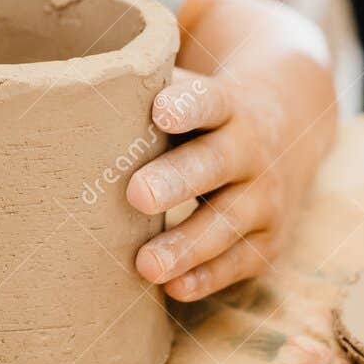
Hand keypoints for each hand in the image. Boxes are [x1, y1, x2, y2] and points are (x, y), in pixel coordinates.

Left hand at [126, 70, 291, 300]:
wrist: (291, 130)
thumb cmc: (207, 114)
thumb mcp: (193, 90)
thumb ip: (146, 85)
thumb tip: (72, 74)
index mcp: (227, 105)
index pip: (209, 100)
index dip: (186, 106)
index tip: (158, 112)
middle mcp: (250, 149)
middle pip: (216, 163)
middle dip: (178, 180)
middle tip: (137, 194)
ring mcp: (264, 197)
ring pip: (228, 221)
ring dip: (188, 245)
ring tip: (146, 264)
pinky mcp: (268, 239)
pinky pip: (240, 261)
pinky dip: (209, 277)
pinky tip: (174, 289)